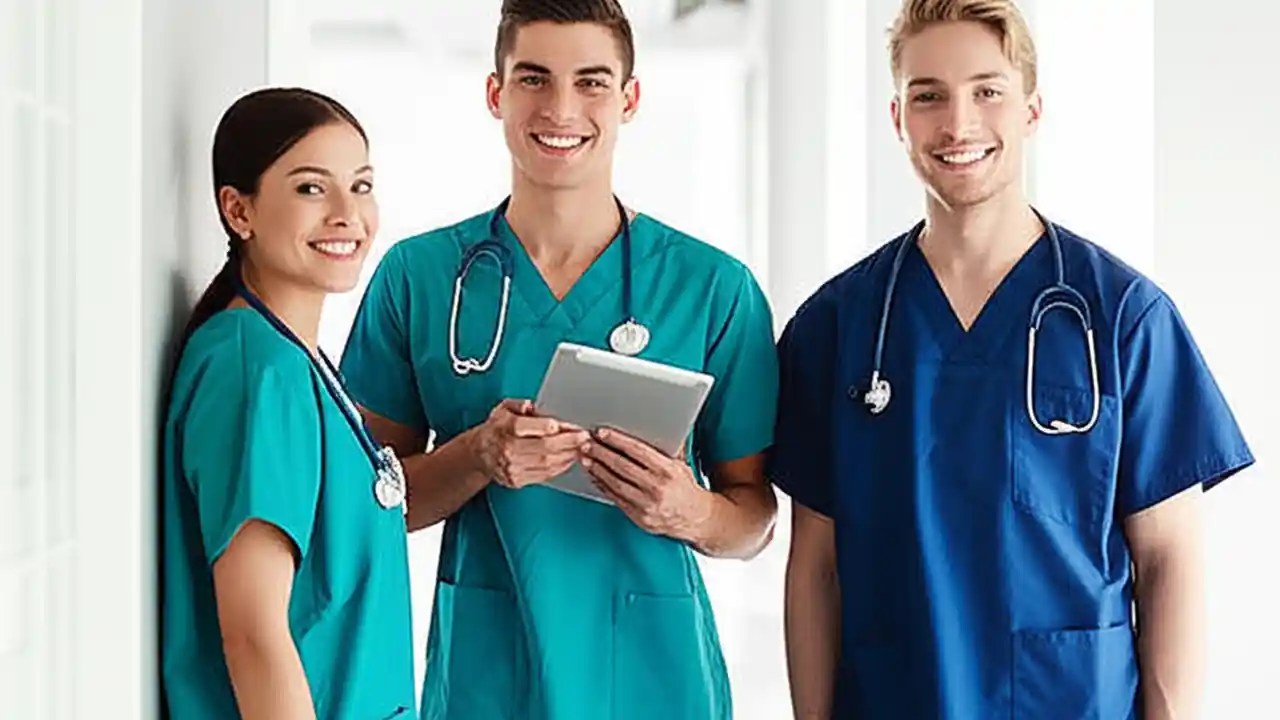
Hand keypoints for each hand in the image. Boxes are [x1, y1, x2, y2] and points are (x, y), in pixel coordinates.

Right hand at [469, 399, 588, 488]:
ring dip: (568, 456)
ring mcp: (513, 467)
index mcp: (505, 428)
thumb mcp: (504, 408)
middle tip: (584, 437)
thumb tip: (531, 406)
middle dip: (569, 443)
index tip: (569, 426)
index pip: (529, 428)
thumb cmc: (497, 429)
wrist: (480, 454)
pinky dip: (561, 467)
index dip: (551, 427)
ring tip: (581, 448)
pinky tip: (569, 458)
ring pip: (547, 463)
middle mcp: (508, 449)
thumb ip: (520, 405)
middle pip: (544, 447)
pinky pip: (545, 475)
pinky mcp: (518, 479)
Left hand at [582, 428, 710, 540]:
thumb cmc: (686, 488)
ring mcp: (647, 505)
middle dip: (601, 453)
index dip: (616, 440)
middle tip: (587, 443)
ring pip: (615, 483)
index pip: (637, 451)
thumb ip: (667, 447)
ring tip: (586, 458)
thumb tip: (657, 424)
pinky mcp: (639, 517)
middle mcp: (657, 488)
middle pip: (621, 466)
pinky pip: (616, 499)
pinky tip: (595, 477)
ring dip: (597, 469)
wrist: (695, 518)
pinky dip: (602, 486)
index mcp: (668, 470)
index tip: (602, 433)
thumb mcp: (681, 464)